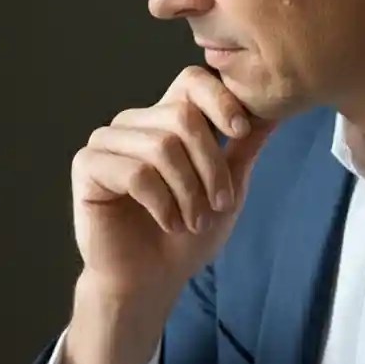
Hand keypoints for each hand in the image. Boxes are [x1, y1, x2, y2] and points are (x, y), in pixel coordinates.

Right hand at [56, 67, 276, 363]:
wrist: (150, 282)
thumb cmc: (185, 238)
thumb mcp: (228, 189)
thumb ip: (245, 148)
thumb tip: (276, 109)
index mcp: (165, 121)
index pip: (191, 81)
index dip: (220, 100)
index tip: (241, 132)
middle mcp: (134, 124)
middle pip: (182, 116)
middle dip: (210, 165)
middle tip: (218, 205)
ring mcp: (107, 142)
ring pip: (161, 146)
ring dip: (188, 192)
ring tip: (193, 222)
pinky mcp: (88, 167)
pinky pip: (135, 173)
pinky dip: (162, 203)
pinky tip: (168, 223)